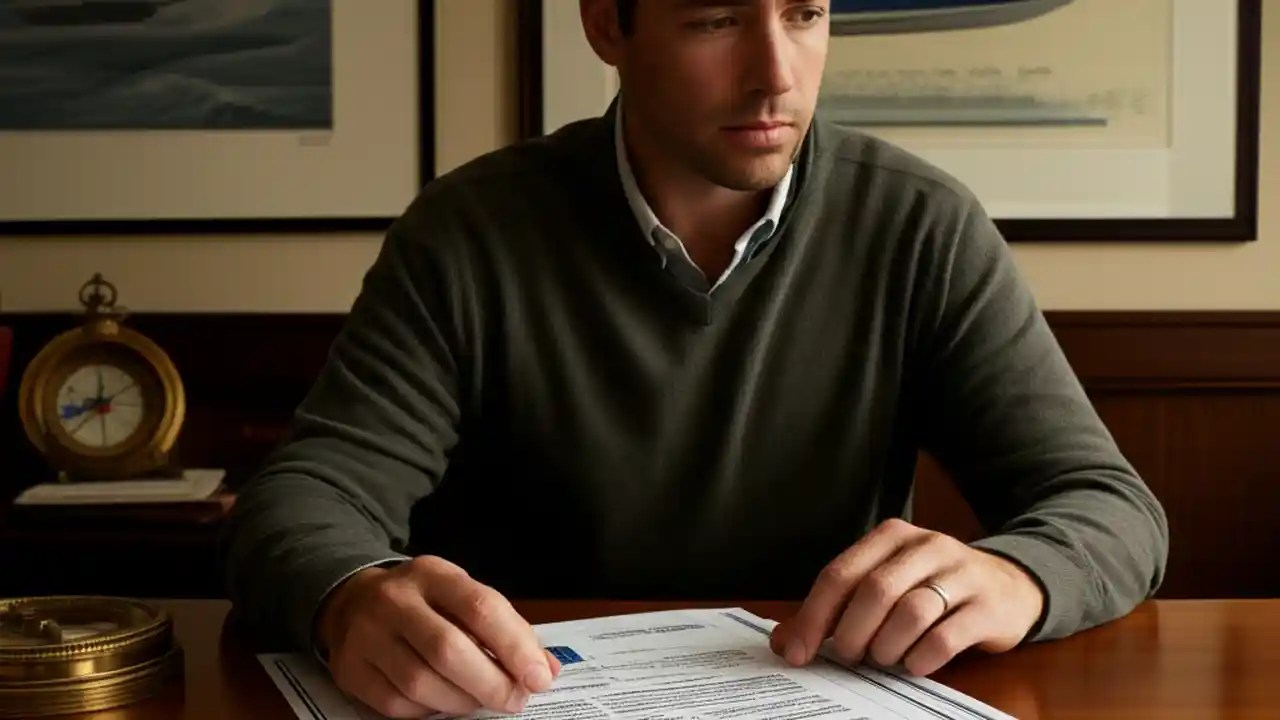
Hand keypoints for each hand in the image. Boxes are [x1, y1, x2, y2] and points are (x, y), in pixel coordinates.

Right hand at [317, 555, 560, 717]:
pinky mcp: (350, 670)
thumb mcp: (462, 596)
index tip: (538, 676)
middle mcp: (395, 600)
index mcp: (433, 574)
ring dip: (462, 701)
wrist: (351, 602)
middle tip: (514, 699)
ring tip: (479, 700)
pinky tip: (443, 702)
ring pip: (421, 682)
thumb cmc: (423, 603)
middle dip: (491, 683)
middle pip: (448, 649)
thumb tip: (545, 669)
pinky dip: (429, 711)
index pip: (480, 607)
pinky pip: (397, 705)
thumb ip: (505, 628)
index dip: (514, 646)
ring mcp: (366, 636)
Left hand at [769, 519, 1044, 676]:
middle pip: (874, 591)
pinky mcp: (987, 605)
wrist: (1011, 586)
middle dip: (852, 633)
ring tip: (884, 658)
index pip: (840, 573)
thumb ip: (837, 609)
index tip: (798, 651)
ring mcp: (961, 573)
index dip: (814, 616)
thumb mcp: (886, 586)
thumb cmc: (935, 588)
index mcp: (891, 537)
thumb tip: (785, 641)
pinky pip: (945, 635)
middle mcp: (926, 547)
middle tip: (850, 656)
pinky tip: (915, 663)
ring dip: (887, 646)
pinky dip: (921, 657)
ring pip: (911, 611)